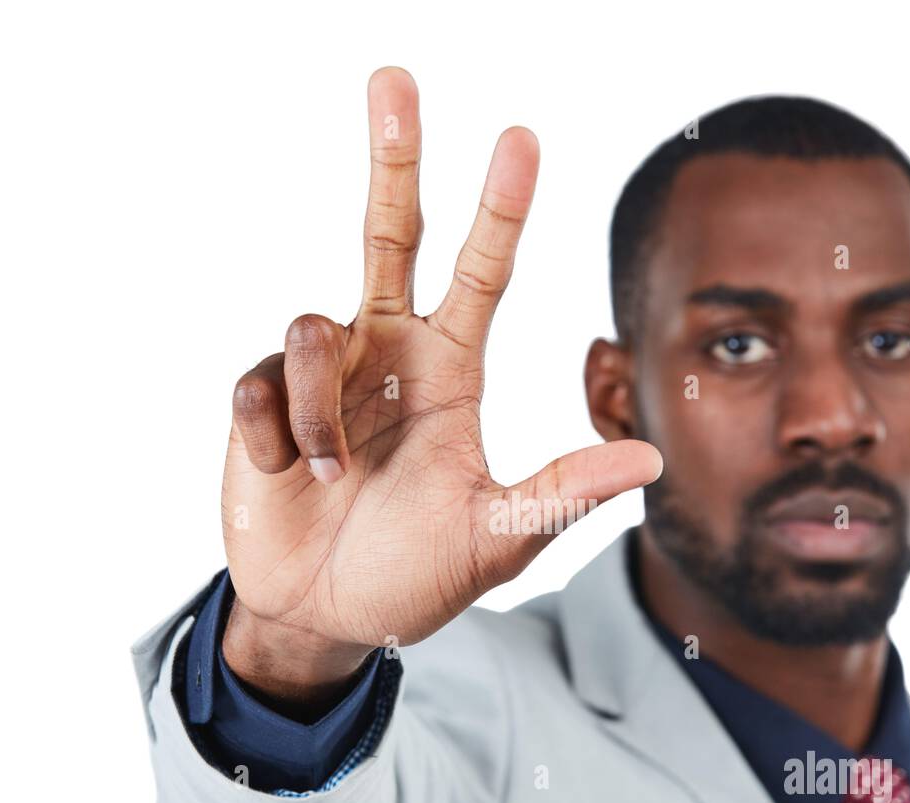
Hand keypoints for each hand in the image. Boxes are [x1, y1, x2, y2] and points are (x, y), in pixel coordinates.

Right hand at [220, 68, 661, 700]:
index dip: (500, 211)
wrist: (323, 617)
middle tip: (396, 78)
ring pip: (314, 327)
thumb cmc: (413, 575)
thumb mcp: (497, 539)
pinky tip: (288, 476)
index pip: (481, 276)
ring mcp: (320, 377)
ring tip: (332, 479)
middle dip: (394, 159)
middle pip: (388, 234)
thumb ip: (562, 495)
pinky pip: (259, 382)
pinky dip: (278, 434)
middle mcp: (386, 357)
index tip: (521, 139)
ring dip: (323, 410)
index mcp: (448, 376)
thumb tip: (650, 459)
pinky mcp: (258, 403)